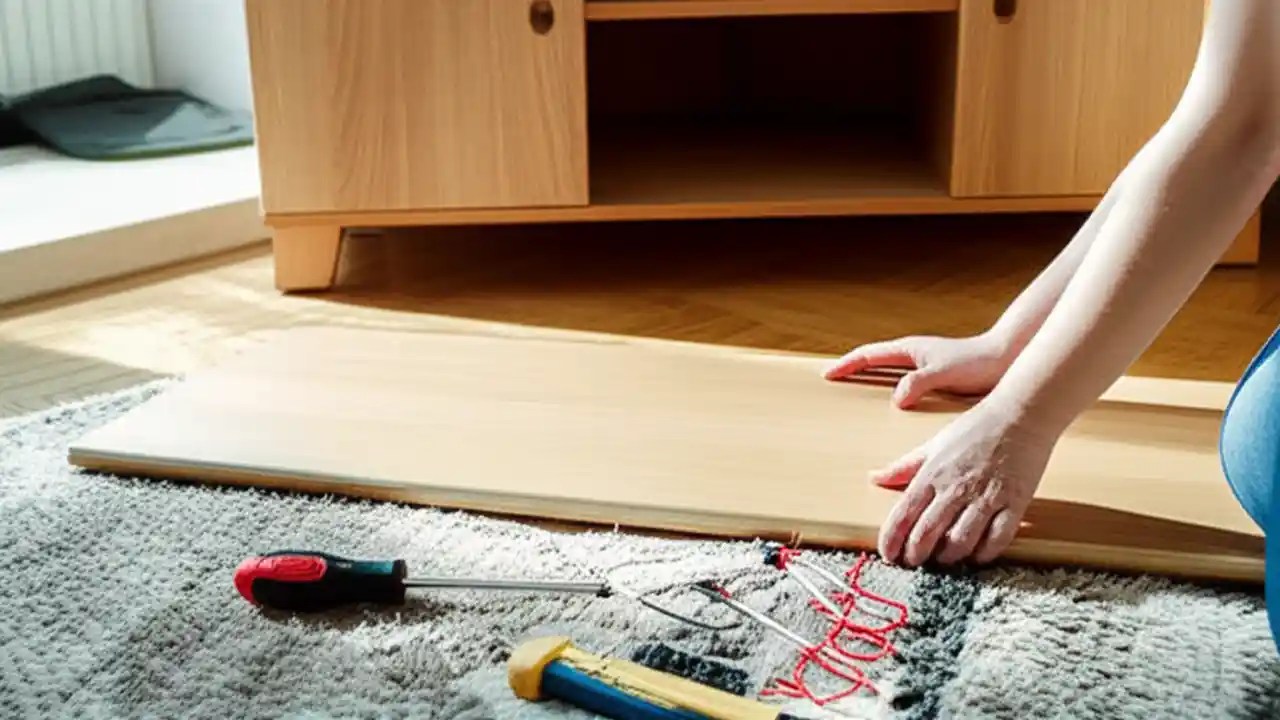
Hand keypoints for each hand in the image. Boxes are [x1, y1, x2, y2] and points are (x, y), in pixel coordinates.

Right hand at [824, 332, 1015, 408]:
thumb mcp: (944, 373)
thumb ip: (919, 383)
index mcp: (910, 349)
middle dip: (852, 367)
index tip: (828, 374)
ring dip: (868, 375)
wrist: (1004, 359)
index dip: (847, 365)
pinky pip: (901, 379)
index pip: (868, 355)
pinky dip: (887, 385)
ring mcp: (922, 363)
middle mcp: (913, 353)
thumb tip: (896, 398)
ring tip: (854, 389)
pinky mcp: (933, 374)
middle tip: (833, 378)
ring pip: (886, 368)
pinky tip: (890, 401)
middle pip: (873, 358)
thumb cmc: (977, 363)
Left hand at [872, 399, 1057, 566]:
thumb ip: (904, 466)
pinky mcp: (1014, 503)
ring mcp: (986, 497)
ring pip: (960, 541)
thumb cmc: (976, 428)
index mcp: (933, 473)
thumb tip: (874, 477)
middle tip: (913, 563)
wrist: (1021, 414)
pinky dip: (985, 553)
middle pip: (927, 534)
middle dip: (915, 555)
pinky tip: (977, 555)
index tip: (888, 555)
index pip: (903, 514)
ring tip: (943, 559)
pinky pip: (997, 539)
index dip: (891, 540)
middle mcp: (956, 488)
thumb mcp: (934, 444)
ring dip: (948, 557)